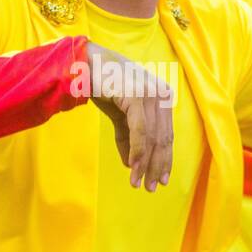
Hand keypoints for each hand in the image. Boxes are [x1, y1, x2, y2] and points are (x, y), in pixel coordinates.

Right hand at [85, 41, 173, 191]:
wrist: (85, 63)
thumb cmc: (103, 84)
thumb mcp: (119, 113)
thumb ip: (128, 136)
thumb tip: (130, 164)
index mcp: (163, 96)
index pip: (167, 134)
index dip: (164, 159)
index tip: (160, 180)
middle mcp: (162, 94)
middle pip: (163, 139)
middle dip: (156, 166)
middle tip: (150, 188)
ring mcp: (151, 94)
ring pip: (152, 138)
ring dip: (145, 164)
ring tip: (137, 183)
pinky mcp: (137, 96)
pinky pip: (140, 132)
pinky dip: (137, 152)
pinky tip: (132, 167)